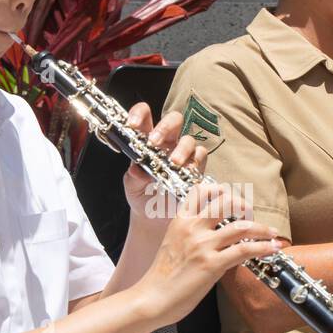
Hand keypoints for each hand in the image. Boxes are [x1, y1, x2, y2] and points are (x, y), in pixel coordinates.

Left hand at [122, 103, 204, 235]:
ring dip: (182, 149)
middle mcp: (168, 144)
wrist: (154, 219)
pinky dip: (195, 163)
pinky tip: (186, 173)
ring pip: (189, 139)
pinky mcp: (196, 169)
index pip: (145, 116)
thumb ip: (133, 176)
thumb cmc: (141, 196)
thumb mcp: (132, 187)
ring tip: (174, 163)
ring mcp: (183, 154)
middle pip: (174, 120)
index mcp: (147, 140)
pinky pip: (201, 157)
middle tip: (154, 142)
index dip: (139, 114)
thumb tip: (137, 169)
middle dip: (165, 127)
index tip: (132, 125)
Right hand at [134, 183, 285, 328]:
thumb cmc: (162, 277)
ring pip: (241, 226)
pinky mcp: (211, 265)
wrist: (151, 298)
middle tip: (252, 216)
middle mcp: (192, 228)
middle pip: (226, 202)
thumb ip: (192, 235)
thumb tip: (215, 236)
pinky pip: (244, 250)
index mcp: (180, 220)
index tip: (232, 200)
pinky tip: (272, 249)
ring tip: (272, 234)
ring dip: (262, 229)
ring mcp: (203, 245)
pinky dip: (263, 247)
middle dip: (244, 206)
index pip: (201, 191)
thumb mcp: (173, 245)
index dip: (220, 191)